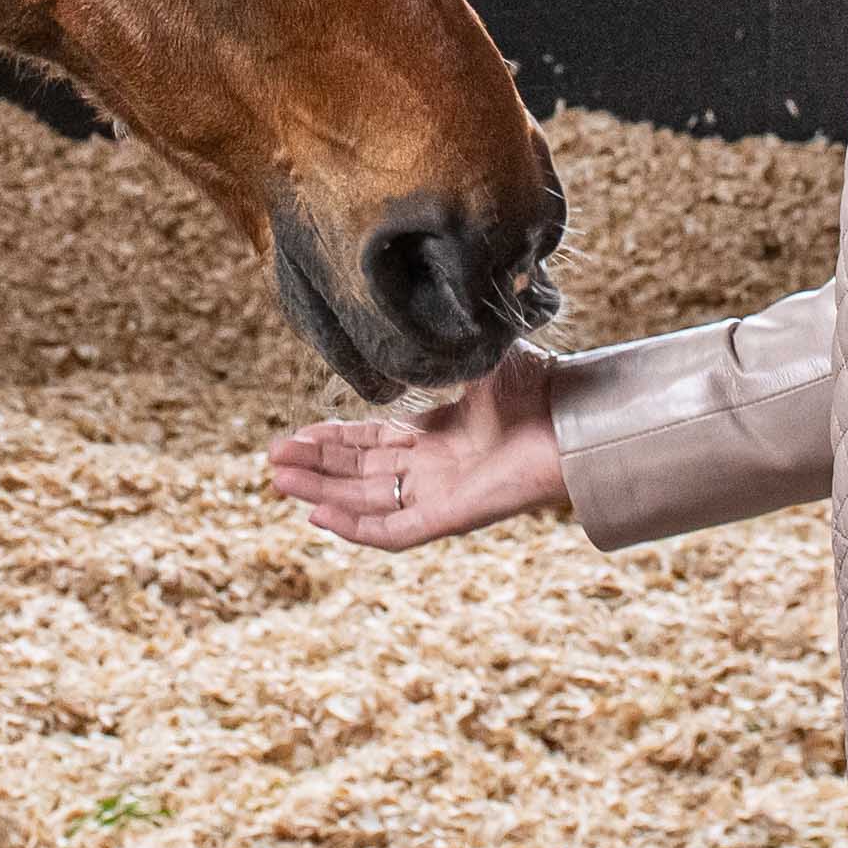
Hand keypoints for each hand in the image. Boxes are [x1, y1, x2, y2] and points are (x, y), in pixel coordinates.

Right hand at [266, 343, 565, 549]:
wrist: (575, 415)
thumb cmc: (538, 385)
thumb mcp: (473, 355)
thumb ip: (435, 346)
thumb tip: (399, 317)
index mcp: (442, 433)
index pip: (374, 443)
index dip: (333, 440)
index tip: (295, 434)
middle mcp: (437, 468)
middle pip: (361, 472)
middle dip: (316, 464)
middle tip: (273, 458)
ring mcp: (442, 494)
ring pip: (367, 502)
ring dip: (322, 491)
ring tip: (278, 480)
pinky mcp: (452, 517)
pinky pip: (394, 531)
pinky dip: (355, 526)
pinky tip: (317, 513)